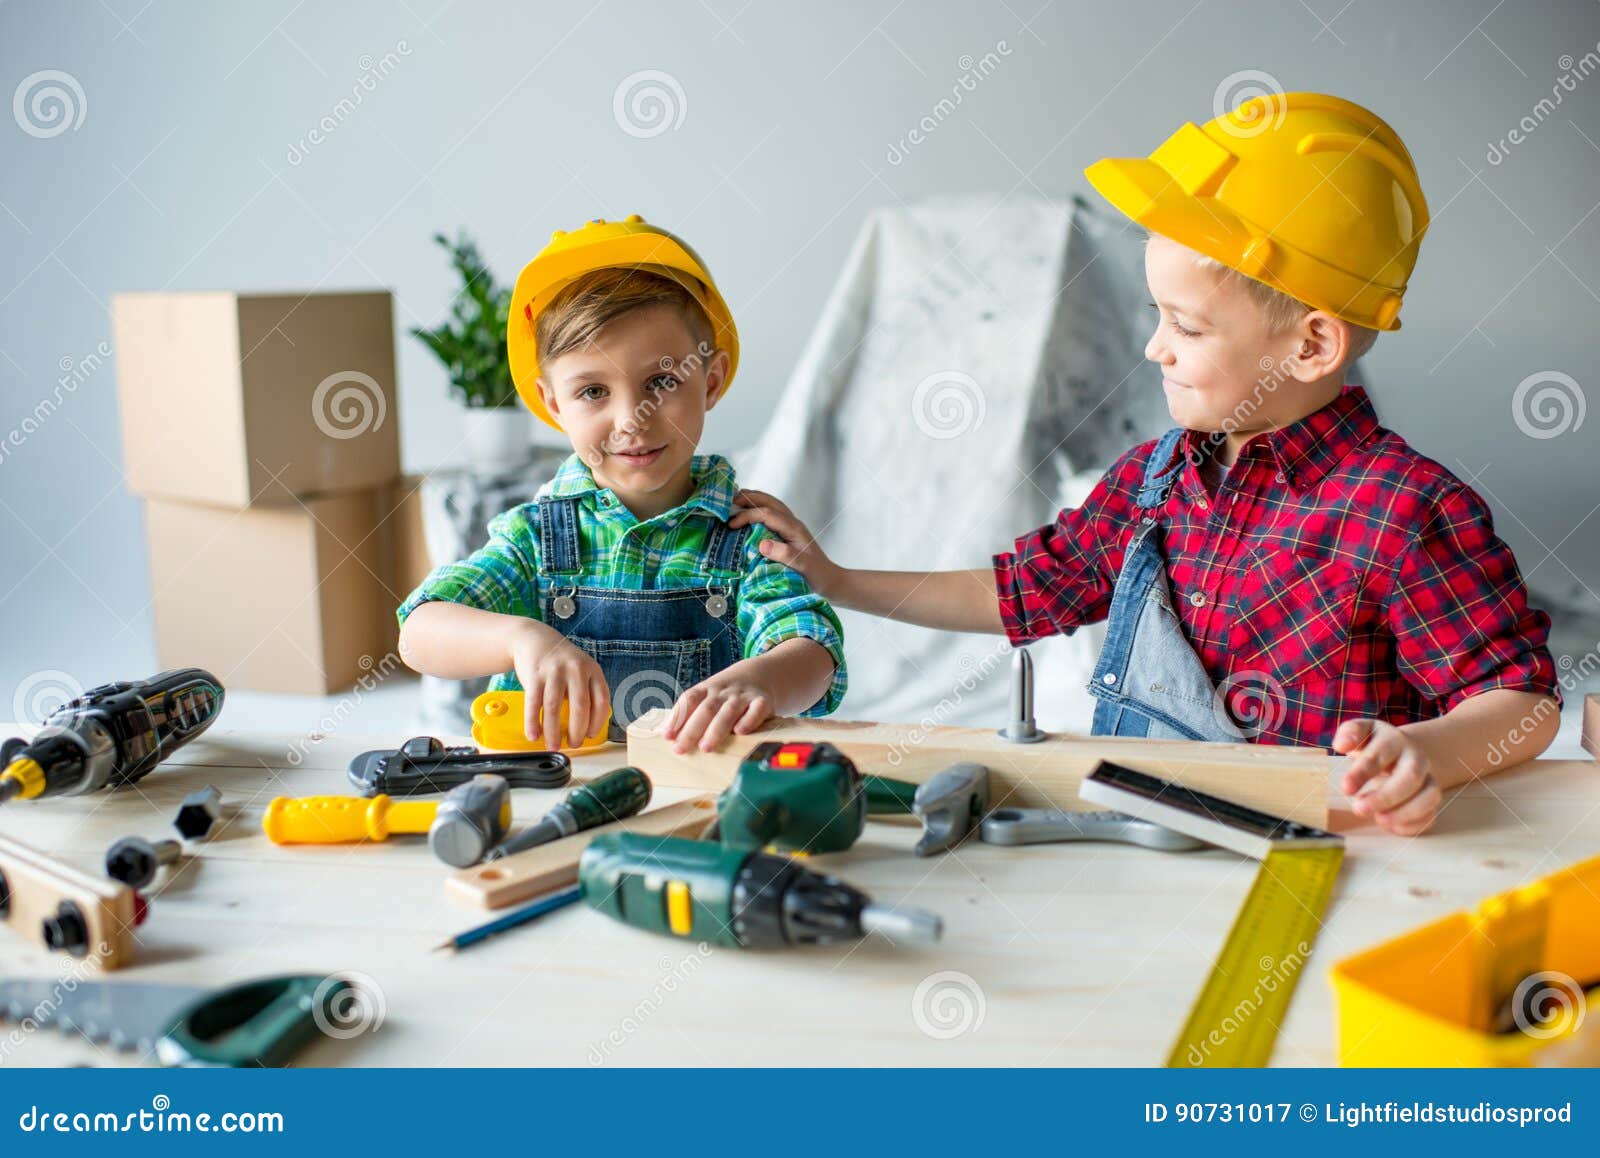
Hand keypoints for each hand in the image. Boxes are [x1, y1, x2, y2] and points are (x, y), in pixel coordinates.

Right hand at [508, 624, 609, 749]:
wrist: (535, 640)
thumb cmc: (561, 663)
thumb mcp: (581, 670)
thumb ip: (587, 691)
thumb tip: (586, 727)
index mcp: (592, 670)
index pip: (601, 699)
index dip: (597, 721)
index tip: (591, 735)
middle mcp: (576, 669)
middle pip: (580, 706)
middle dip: (577, 731)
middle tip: (573, 744)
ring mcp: (554, 671)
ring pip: (554, 707)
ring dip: (553, 731)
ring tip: (552, 745)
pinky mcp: (534, 675)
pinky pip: (534, 703)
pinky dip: (533, 722)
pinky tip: (533, 734)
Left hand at [662, 667, 776, 753]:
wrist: (760, 674)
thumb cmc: (726, 695)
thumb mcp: (708, 696)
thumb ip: (690, 714)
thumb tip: (667, 736)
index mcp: (706, 689)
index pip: (689, 700)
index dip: (677, 717)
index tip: (667, 736)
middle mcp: (723, 692)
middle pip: (706, 709)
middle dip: (692, 730)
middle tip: (681, 749)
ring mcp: (743, 696)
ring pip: (728, 712)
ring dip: (716, 730)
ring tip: (705, 748)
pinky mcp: (762, 702)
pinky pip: (756, 710)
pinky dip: (749, 720)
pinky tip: (740, 732)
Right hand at [729, 489, 841, 597]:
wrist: (830, 581)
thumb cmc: (817, 576)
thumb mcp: (802, 567)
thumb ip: (785, 555)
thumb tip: (762, 544)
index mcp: (794, 529)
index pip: (767, 514)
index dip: (747, 516)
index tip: (731, 525)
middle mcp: (792, 523)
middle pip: (769, 501)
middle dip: (749, 498)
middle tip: (729, 502)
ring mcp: (791, 527)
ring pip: (771, 504)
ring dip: (754, 500)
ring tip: (735, 501)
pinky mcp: (789, 533)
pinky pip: (772, 514)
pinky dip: (758, 509)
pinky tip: (749, 515)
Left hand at [1334, 718, 1441, 835]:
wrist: (1401, 752)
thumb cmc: (1373, 745)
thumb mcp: (1359, 732)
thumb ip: (1349, 733)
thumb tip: (1341, 745)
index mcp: (1394, 740)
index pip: (1380, 755)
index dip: (1362, 773)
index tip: (1346, 789)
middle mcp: (1416, 758)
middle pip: (1410, 777)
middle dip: (1385, 797)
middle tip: (1359, 809)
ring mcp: (1428, 778)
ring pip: (1429, 796)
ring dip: (1404, 813)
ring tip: (1379, 819)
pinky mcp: (1431, 798)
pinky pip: (1431, 814)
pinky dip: (1413, 824)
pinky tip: (1391, 826)